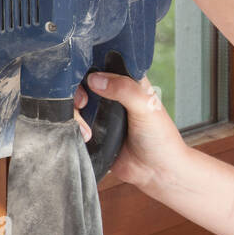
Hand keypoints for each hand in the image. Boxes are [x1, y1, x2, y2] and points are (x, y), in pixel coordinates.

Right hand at [73, 70, 188, 190]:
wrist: (157, 172)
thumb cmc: (160, 137)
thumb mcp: (146, 106)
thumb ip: (124, 89)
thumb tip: (95, 79)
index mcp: (127, 81)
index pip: (103, 62)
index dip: (90, 64)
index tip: (86, 76)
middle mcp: (111, 94)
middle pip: (82, 82)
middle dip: (76, 91)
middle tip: (83, 103)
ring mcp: (100, 113)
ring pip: (74, 103)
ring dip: (75, 113)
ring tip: (88, 130)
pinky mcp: (92, 131)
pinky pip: (73, 124)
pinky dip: (73, 127)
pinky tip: (84, 136)